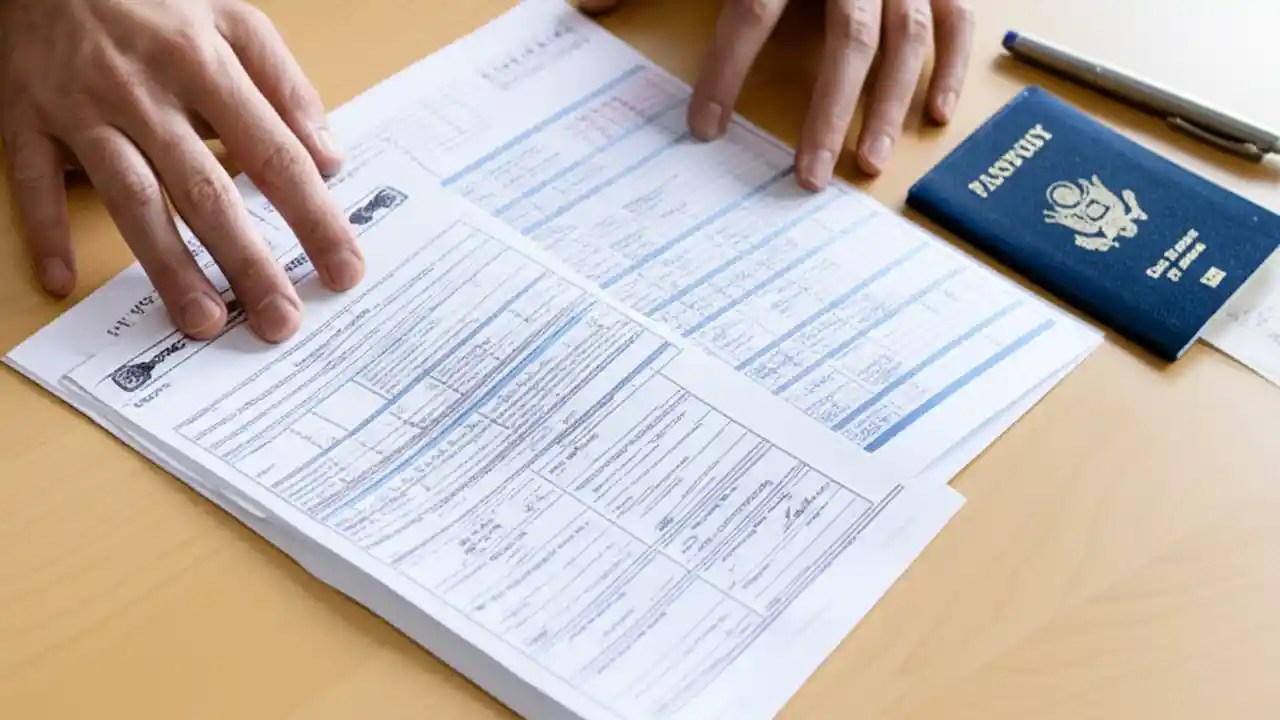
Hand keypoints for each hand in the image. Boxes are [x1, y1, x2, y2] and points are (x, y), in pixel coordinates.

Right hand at [0, 0, 363, 341]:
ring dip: (168, 265)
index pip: (274, 154)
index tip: (342, 269)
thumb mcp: (233, 18)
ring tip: (204, 320)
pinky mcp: (25, 116)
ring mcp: (80, 108)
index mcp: (203, 64)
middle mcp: (143, 91)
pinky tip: (62, 281)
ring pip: (131, 198)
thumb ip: (285, 87)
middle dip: (247, 261)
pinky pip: (34, 181)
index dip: (313, 216)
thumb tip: (329, 159)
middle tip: (279, 320)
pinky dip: (45, 231)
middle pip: (205, 190)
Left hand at [580, 0, 973, 187]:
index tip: (705, 127)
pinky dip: (952, 66)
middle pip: (848, 36)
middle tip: (808, 178)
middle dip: (828, 111)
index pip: (753, 11)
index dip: (727, 70)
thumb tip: (585, 5)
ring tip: (868, 164)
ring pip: (908, 36)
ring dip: (889, 104)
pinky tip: (935, 116)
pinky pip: (956, 18)